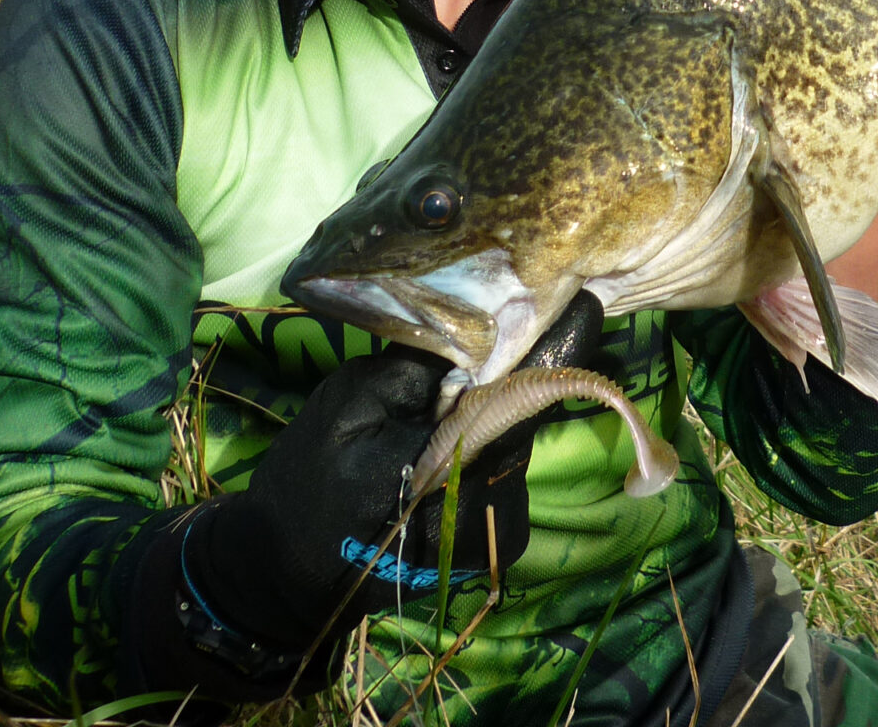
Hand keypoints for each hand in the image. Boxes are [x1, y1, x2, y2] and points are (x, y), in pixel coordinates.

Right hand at [184, 292, 602, 654]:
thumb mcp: (346, 403)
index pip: (524, 399)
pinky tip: (446, 442)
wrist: (288, 576)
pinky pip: (504, 472)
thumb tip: (474, 338)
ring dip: (496, 415)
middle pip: (523, 419)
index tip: (588, 301)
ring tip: (448, 403)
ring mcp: (497, 534)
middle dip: (515, 377)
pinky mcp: (496, 544)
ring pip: (515, 444)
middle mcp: (488, 510)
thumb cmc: (309, 482)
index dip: (559, 347)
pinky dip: (486, 447)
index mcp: (446, 471)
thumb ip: (414, 370)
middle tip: (500, 330)